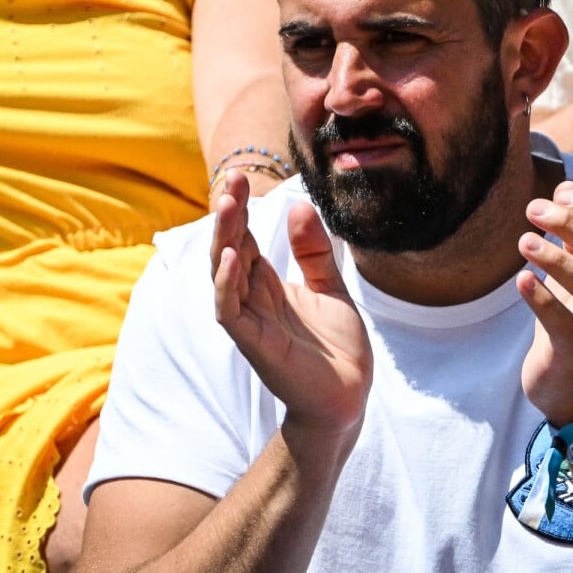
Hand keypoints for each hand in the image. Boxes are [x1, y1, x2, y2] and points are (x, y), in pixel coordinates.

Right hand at [211, 170, 371, 437]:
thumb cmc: (336, 348)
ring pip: (225, 274)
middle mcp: (253, 300)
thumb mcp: (330, 287)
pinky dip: (228, 284)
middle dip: (228, 214)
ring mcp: (251, 322)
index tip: (238, 176)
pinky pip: (231, 311)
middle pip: (230, 249)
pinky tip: (234, 257)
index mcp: (268, 285)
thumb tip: (299, 205)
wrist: (348, 397)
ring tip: (228, 204)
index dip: (240, 208)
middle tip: (230, 177)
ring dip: (224, 239)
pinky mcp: (256, 344)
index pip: (244, 238)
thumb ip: (313, 250)